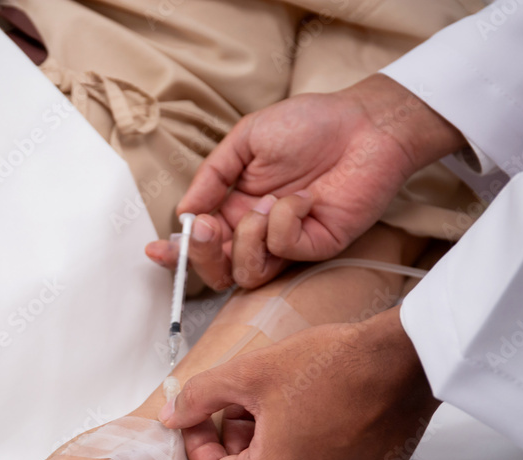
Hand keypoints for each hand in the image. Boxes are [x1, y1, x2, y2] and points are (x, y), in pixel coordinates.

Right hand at [145, 75, 463, 290]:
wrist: (365, 124)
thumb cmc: (309, 125)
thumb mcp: (246, 140)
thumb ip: (212, 176)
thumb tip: (184, 211)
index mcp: (235, 208)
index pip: (200, 243)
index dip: (176, 253)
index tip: (158, 249)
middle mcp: (257, 232)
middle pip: (217, 270)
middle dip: (203, 254)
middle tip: (209, 226)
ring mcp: (286, 244)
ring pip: (246, 273)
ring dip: (248, 238)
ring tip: (267, 203)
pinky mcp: (316, 247)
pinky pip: (283, 251)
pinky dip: (286, 222)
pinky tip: (305, 197)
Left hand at [159, 306, 440, 459]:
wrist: (403, 360)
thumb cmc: (330, 365)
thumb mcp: (249, 373)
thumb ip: (199, 397)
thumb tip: (171, 415)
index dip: (199, 443)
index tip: (199, 415)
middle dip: (238, 436)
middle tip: (244, 397)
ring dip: (272, 442)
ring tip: (282, 398)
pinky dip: (309, 449)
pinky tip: (316, 411)